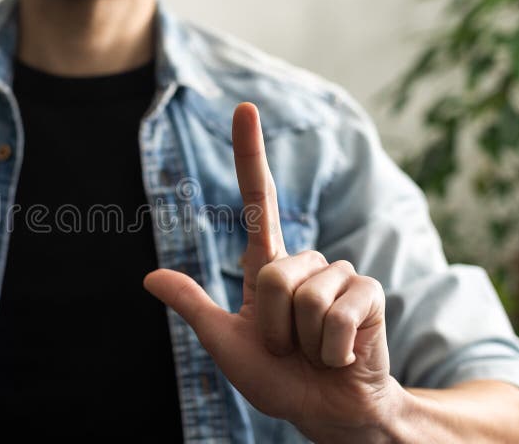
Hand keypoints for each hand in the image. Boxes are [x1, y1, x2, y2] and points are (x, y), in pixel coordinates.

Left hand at [144, 103, 405, 442]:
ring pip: (304, 296)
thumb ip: (194, 309)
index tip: (244, 108)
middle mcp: (303, 262)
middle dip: (273, 325)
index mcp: (266, 266)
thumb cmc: (277, 378)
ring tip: (314, 350)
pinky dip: (331, 349)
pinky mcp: (370, 293)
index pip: (257, 200)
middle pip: (272, 274)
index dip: (249, 155)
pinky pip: (337, 315)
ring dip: (302, 339)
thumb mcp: (226, 344)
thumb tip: (148, 278)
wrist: (326, 410)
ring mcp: (339, 274)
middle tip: (288, 347)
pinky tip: (342, 353)